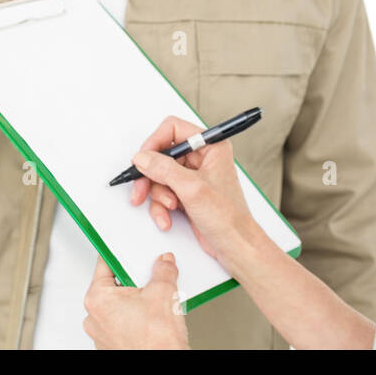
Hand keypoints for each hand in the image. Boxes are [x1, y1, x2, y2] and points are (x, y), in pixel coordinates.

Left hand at [82, 253, 188, 348]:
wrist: (164, 365)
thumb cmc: (156, 342)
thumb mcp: (164, 292)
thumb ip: (163, 270)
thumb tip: (164, 263)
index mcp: (97, 299)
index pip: (105, 263)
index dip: (121, 253)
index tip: (127, 248)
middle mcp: (93, 317)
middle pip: (114, 284)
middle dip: (134, 279)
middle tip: (151, 277)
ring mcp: (101, 333)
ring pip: (119, 305)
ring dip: (136, 300)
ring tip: (155, 302)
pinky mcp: (112, 344)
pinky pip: (122, 321)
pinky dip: (136, 316)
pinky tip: (153, 317)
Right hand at [127, 115, 256, 272]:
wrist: (234, 244)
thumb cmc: (228, 216)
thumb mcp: (192, 189)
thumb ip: (164, 169)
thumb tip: (142, 157)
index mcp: (210, 146)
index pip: (173, 129)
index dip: (155, 143)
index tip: (143, 160)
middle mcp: (201, 158)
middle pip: (161, 155)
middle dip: (151, 176)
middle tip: (141, 190)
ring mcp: (192, 176)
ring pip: (159, 176)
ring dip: (158, 195)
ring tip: (169, 207)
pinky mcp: (186, 193)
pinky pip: (162, 192)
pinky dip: (160, 206)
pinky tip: (168, 218)